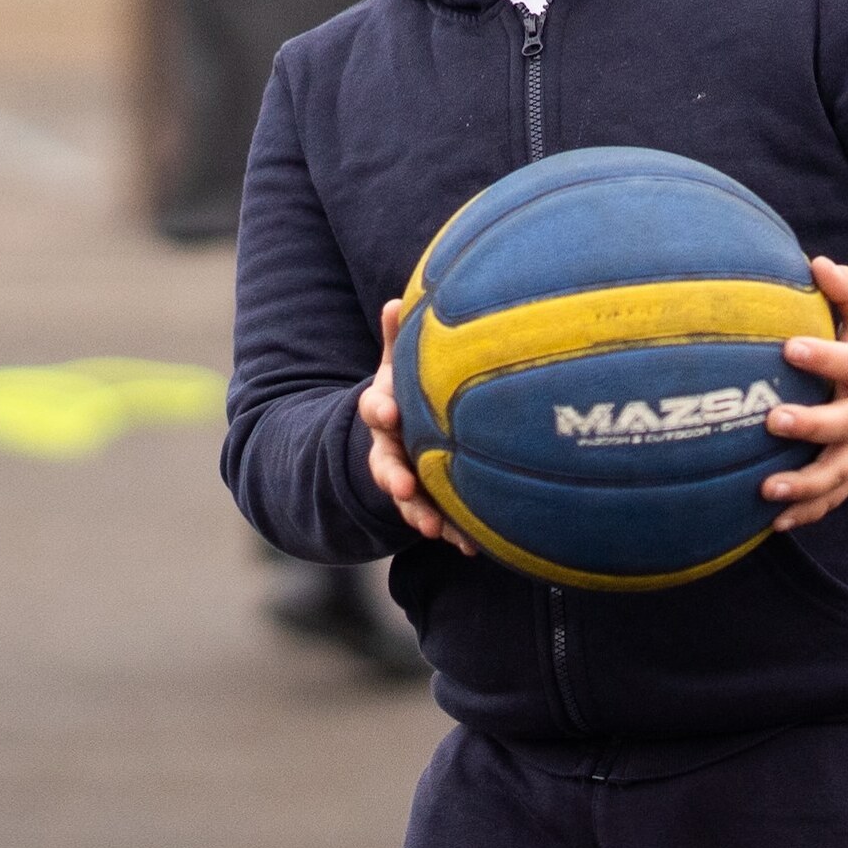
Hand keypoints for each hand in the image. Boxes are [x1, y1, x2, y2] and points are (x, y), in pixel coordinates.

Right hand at [357, 299, 476, 555]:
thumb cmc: (407, 390)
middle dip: (392, 476)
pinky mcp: (427, 501)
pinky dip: (452, 532)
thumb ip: (398, 338)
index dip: (379, 410)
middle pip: (383, 463)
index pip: (375, 408)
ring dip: (418, 513)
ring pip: (407, 499)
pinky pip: (437, 517)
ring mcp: (405, 477)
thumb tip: (397, 301)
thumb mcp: (399, 363)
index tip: (389, 412)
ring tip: (432, 530)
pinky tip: (472, 546)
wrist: (403, 432)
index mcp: (383, 411)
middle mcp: (388, 448)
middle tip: (402, 486)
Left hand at [763, 256, 847, 531]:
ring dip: (804, 484)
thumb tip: (815, 262)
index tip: (789, 347)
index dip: (822, 358)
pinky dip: (807, 513)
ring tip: (767, 489)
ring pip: (837, 473)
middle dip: (810, 425)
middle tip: (773, 419)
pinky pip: (832, 499)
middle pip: (843, 425)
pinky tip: (773, 524)